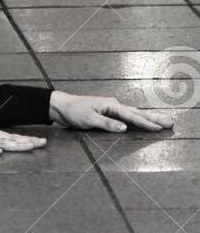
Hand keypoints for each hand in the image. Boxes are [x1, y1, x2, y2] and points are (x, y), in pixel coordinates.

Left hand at [48, 90, 173, 132]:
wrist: (61, 106)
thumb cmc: (73, 112)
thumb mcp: (88, 119)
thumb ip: (106, 124)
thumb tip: (124, 128)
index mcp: (110, 105)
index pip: (132, 116)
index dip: (146, 123)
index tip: (159, 128)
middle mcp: (113, 104)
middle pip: (138, 112)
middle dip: (154, 118)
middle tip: (171, 122)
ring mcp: (112, 107)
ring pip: (135, 113)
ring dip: (149, 117)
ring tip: (164, 120)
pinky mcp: (109, 112)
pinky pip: (129, 115)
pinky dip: (139, 118)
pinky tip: (145, 120)